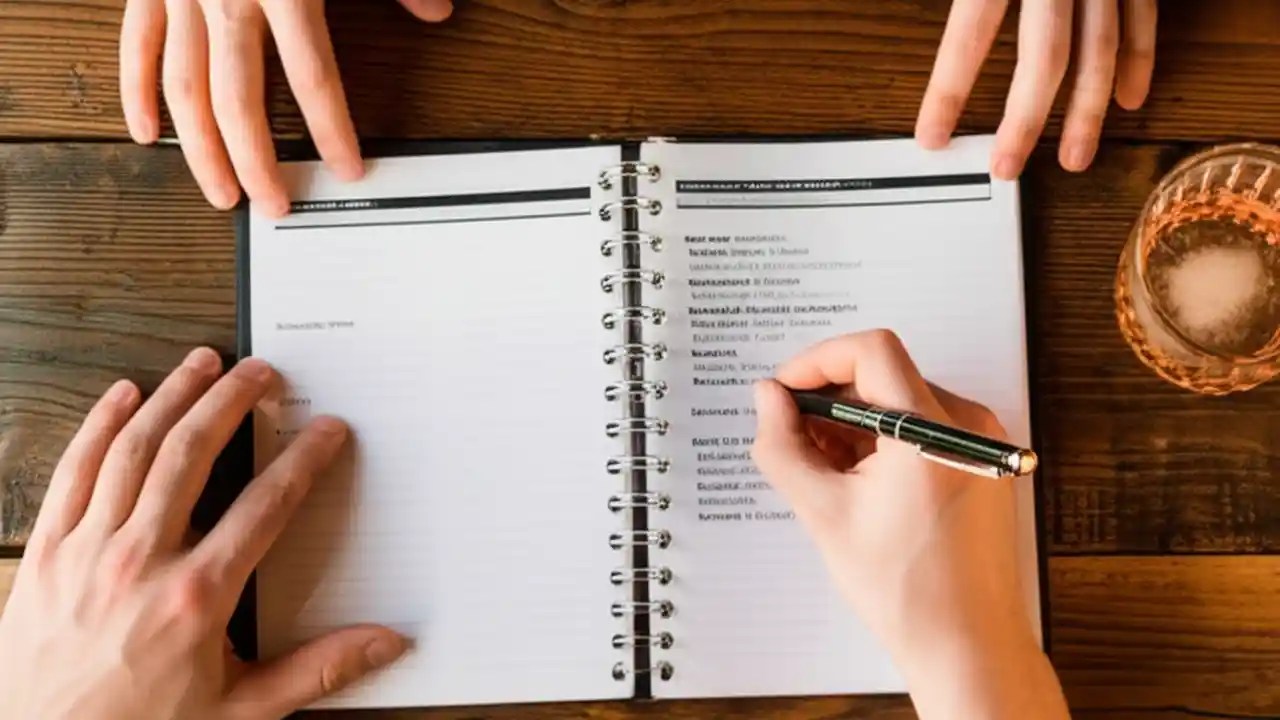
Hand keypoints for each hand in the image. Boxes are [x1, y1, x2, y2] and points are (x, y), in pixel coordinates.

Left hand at [0, 348, 403, 719]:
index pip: (266, 505)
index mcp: (198, 598)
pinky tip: (121, 396)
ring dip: (172, 397)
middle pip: (193, 455)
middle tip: (260, 372)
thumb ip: (317, 670)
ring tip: (201, 363)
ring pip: (134, 450)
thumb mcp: (242, 711)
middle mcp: (142, 562)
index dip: (304, 460)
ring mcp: (87, 552)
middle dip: (233, 402)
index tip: (326, 432)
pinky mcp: (45, 554)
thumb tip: (385, 645)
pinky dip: (97, 426)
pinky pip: (72, 473)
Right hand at [119, 0, 453, 215]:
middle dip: (257, 161)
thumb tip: (435, 11)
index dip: (332, 131)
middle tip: (274, 206)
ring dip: (200, 149)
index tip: (347, 169)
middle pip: (239, 100)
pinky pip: (136, 46)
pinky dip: (137, 92)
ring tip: (220, 193)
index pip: (313, 78)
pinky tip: (147, 135)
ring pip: (183, 87)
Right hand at [752, 330, 1068, 719]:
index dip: (817, 361)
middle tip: (792, 437)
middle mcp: (967, 426)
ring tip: (824, 471)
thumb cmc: (906, 591)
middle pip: (885, 375)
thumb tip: (767, 398)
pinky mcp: (981, 462)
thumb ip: (783, 446)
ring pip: (902, 401)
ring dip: (854, 422)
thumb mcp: (824, 514)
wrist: (968, 645)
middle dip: (830, 399)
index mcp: (931, 432)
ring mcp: (981, 444)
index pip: (870, 351)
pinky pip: (923, 427)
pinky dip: (883, 441)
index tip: (785, 391)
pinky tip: (856, 482)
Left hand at [916, 0, 1156, 178]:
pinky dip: (1138, 60)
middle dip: (1025, 120)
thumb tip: (927, 29)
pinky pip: (1142, 18)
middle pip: (1044, 57)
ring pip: (1100, 48)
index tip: (932, 138)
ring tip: (1074, 158)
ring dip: (1087, 111)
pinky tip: (1126, 101)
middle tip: (1006, 168)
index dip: (949, 91)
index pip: (970, 36)